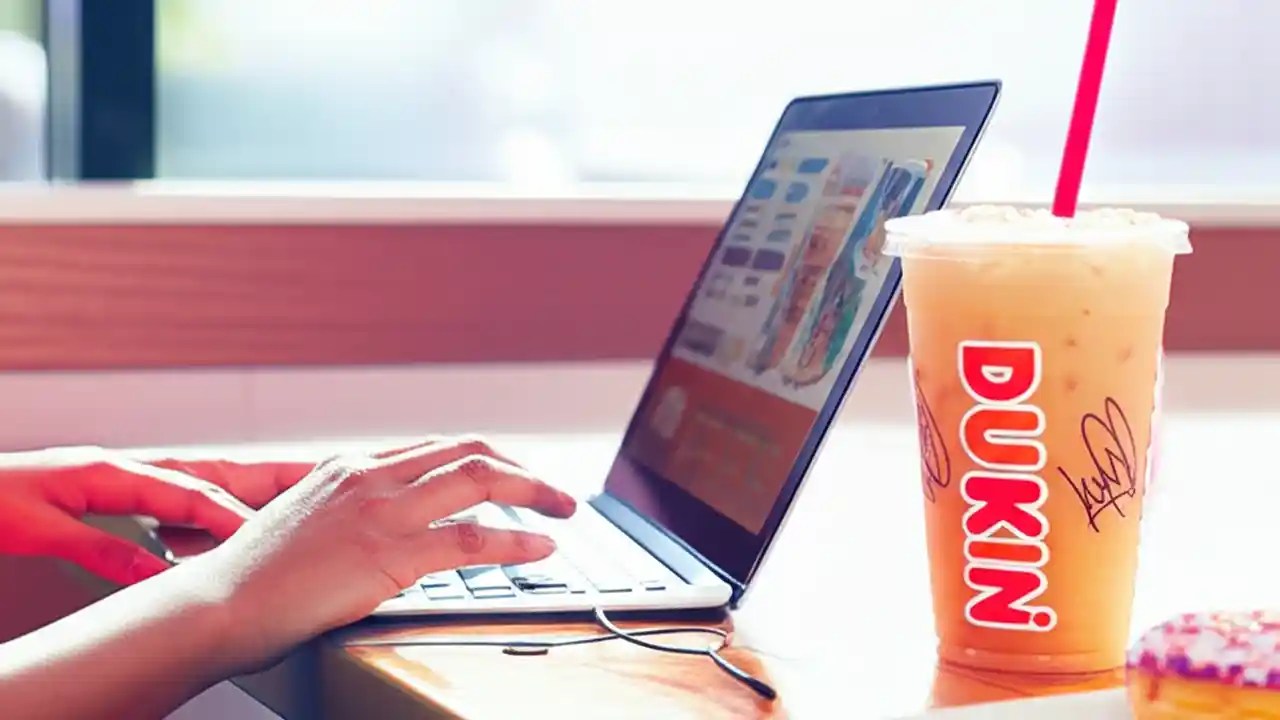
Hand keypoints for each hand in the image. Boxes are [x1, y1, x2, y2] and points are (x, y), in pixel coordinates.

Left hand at [0, 447, 311, 583]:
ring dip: (247, 488)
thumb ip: (101, 548)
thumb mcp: (40, 529)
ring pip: (203, 478)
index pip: (192, 490)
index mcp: (111, 469)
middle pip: (214, 470)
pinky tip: (229, 520)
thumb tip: (157, 570)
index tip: (270, 535)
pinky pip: (180, 493)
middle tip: (321, 479)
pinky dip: (215, 504)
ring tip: (294, 498)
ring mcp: (125, 474)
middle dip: (268, 476)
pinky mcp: (116, 489)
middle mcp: (126, 466)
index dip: (234, 514)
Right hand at [192, 436, 576, 667]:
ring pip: (480, 480)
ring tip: (563, 510)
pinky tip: (539, 548)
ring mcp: (381, 512)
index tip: (513, 474)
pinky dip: (516, 541)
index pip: (436, 448)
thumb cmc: (251, 576)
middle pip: (468, 451)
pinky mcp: (389, 553)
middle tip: (552, 490)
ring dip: (534, 492)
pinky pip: (471, 539)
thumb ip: (344, 512)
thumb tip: (379, 524)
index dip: (485, 459)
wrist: (217, 604)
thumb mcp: (300, 522)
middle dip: (521, 467)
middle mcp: (370, 477)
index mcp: (349, 467)